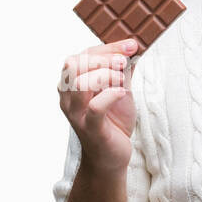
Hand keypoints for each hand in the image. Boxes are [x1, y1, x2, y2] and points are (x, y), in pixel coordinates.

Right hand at [58, 38, 138, 174]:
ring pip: (79, 84)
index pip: (83, 56)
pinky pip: (95, 108)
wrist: (111, 156)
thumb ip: (122, 71)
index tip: (132, 44)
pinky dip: (109, 95)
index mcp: (72, 83)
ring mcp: (77, 113)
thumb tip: (132, 48)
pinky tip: (122, 92)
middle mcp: (68, 96)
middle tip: (124, 60)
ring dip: (103, 75)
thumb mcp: (120, 90)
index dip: (108, 47)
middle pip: (75, 64)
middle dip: (102, 58)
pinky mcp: (90, 129)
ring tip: (122, 79)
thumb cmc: (113, 121)